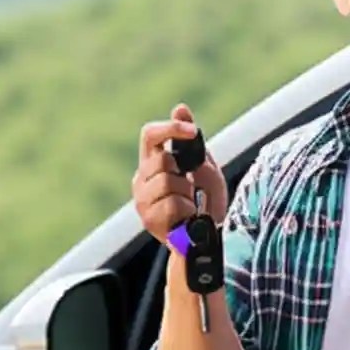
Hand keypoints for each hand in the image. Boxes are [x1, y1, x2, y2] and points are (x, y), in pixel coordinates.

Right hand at [133, 103, 228, 244]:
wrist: (205, 240)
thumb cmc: (205, 204)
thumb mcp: (208, 170)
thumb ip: (194, 143)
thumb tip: (180, 109)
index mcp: (154, 163)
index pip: (150, 135)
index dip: (169, 128)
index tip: (191, 131)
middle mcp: (142, 180)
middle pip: (161, 159)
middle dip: (183, 172)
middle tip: (191, 189)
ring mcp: (142, 199)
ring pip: (167, 181)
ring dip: (187, 193)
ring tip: (189, 205)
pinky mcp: (147, 218)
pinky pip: (171, 203)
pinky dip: (187, 209)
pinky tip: (186, 218)